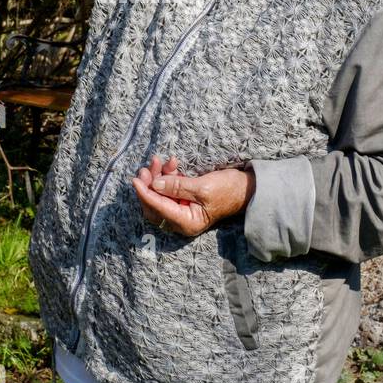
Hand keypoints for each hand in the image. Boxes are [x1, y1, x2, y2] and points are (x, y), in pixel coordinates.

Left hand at [131, 155, 255, 237]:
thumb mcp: (203, 187)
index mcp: (187, 223)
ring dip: (157, 177)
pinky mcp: (184, 198)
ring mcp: (182, 209)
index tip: (135, 180)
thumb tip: (155, 184)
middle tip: (146, 168)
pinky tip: (172, 163)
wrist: (246, 187)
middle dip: (149, 184)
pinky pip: (168, 188)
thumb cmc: (229, 189)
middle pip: (154, 204)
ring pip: (160, 194)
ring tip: (158, 160)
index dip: (145, 194)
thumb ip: (178, 187)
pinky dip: (167, 176)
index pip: (158, 209)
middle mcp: (181, 219)